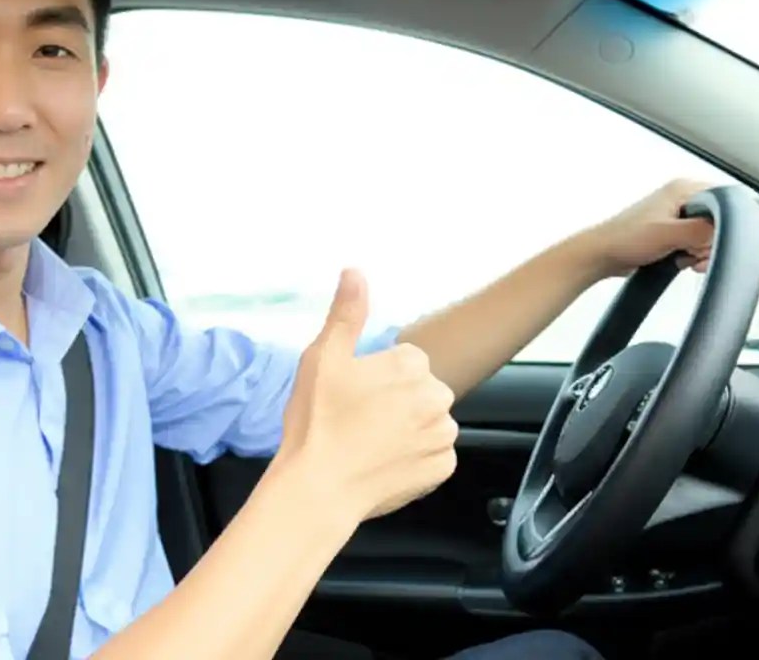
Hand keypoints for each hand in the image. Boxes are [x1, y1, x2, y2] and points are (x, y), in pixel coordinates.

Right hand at [276, 269, 458, 521]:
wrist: (318, 488)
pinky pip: (433, 454)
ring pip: (429, 421)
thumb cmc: (316, 422)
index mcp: (411, 365)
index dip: (376, 377)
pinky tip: (384, 462)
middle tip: (357, 420)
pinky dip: (415, 457)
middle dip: (397, 400)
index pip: (404, 360)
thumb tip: (355, 271)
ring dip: (409, 428)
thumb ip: (346, 312)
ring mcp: (441, 435)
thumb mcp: (322, 358)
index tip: (353, 395)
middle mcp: (436, 397)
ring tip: (369, 443)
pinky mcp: (441, 469)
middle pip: (420, 389)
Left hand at [585, 178, 717, 277]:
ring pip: (709, 235)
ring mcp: (678, 216)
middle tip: (694, 252)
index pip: (725, 199)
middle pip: (719, 220)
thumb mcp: (668, 234)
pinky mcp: (673, 232)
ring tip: (685, 258)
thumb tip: (725, 231)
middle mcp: (682, 198)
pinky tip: (682, 261)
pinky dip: (693, 255)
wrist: (602, 255)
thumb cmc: (625, 239)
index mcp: (683, 189)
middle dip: (710, 242)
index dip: (726, 222)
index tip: (713, 239)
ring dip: (702, 252)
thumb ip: (701, 231)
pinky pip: (696, 244)